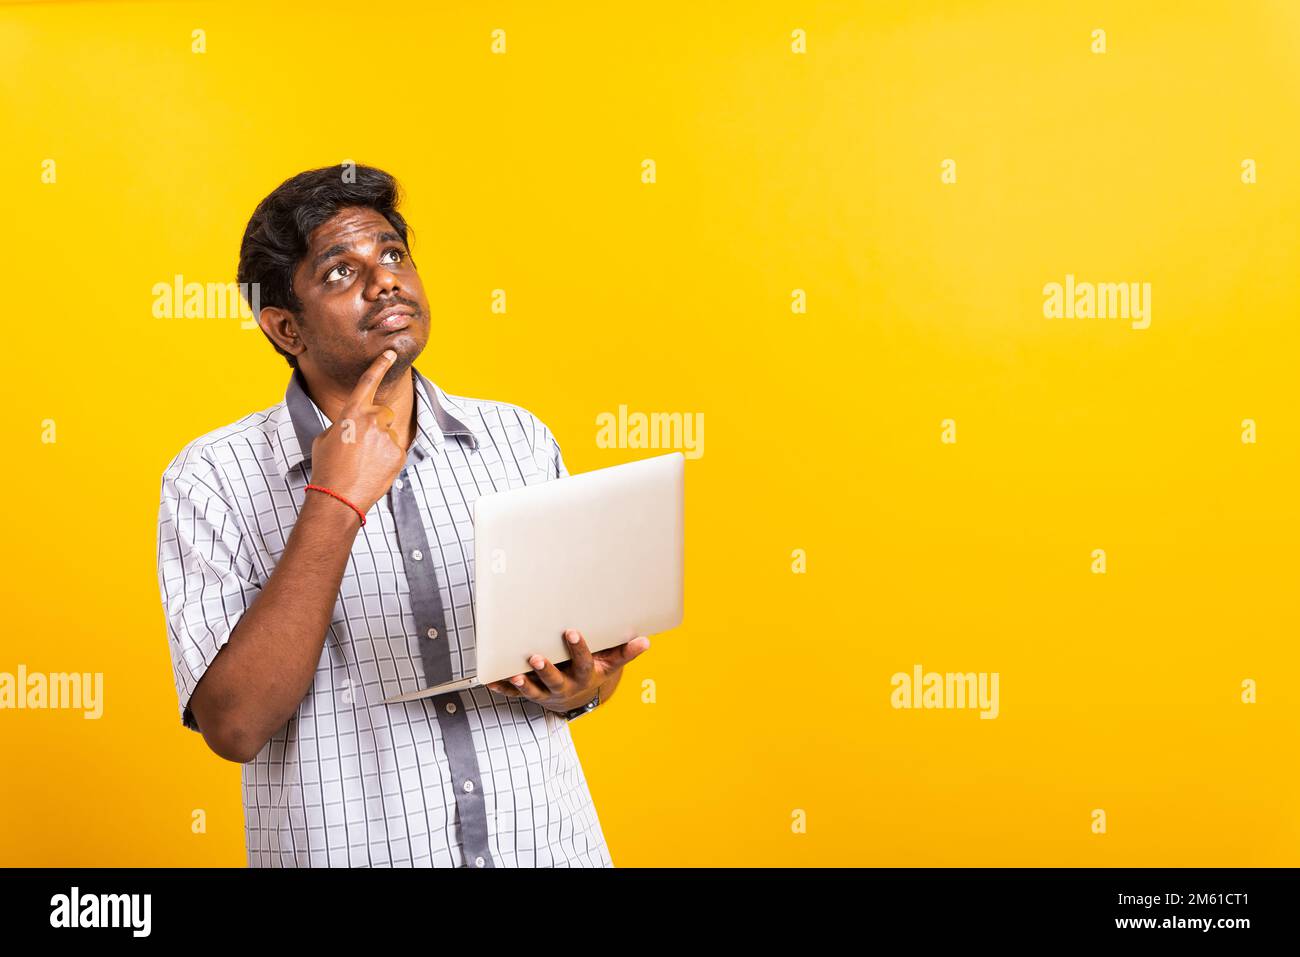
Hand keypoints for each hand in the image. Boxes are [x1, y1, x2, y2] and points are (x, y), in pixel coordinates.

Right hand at [308, 349, 406, 513]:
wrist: (337, 498)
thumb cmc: (327, 468)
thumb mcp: (326, 438)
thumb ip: (344, 423)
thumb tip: (354, 424)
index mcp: (351, 412)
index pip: (367, 382)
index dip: (379, 365)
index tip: (390, 354)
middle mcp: (371, 419)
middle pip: (382, 413)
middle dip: (375, 425)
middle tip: (361, 448)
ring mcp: (387, 436)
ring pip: (389, 433)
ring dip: (380, 444)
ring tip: (364, 462)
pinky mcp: (399, 453)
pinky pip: (396, 449)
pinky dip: (387, 458)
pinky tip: (374, 470)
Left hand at [486, 630, 649, 712]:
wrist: (577, 697)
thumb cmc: (594, 671)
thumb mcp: (610, 664)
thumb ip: (625, 652)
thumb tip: (646, 641)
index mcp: (585, 677)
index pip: (583, 663)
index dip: (578, 649)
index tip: (572, 631)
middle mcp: (565, 687)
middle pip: (554, 681)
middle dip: (545, 670)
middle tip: (535, 656)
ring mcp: (546, 693)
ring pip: (533, 691)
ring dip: (522, 684)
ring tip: (514, 675)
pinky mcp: (530, 694)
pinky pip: (514, 695)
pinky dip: (502, 688)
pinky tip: (489, 681)